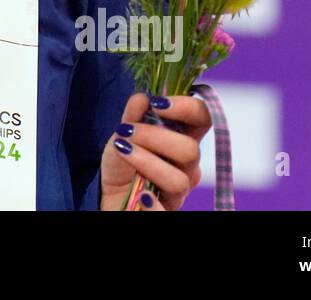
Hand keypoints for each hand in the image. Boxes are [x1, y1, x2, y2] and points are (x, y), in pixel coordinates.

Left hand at [99, 91, 212, 210]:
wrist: (107, 194)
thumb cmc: (122, 163)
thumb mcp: (122, 136)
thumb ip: (132, 117)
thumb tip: (142, 97)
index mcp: (181, 140)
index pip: (203, 119)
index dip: (187, 108)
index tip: (158, 103)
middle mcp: (186, 167)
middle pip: (190, 150)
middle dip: (155, 136)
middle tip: (126, 131)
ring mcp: (177, 193)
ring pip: (179, 180)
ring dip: (147, 162)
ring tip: (121, 150)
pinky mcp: (164, 213)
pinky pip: (165, 213)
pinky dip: (154, 206)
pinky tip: (141, 195)